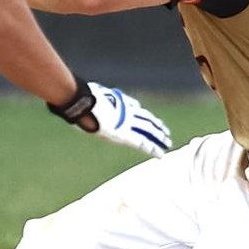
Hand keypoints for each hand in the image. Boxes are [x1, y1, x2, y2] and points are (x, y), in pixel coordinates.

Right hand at [51, 80, 171, 156]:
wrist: (80, 102)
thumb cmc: (82, 98)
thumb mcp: (98, 94)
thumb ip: (105, 98)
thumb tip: (100, 96)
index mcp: (121, 104)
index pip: (139, 112)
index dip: (149, 119)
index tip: (156, 124)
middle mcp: (127, 113)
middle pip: (147, 122)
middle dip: (158, 129)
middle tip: (167, 136)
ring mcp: (127, 123)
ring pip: (149, 131)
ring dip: (159, 138)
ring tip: (167, 144)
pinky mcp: (124, 135)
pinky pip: (141, 143)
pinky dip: (152, 148)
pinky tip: (160, 153)